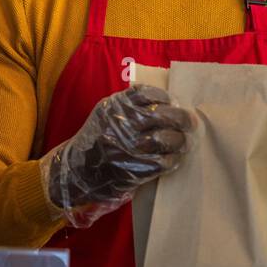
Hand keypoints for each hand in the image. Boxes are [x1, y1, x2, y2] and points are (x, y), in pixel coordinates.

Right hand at [41, 84, 195, 228]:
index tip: (173, 103)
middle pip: (161, 115)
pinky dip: (173, 160)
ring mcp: (125, 149)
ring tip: (182, 142)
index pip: (146, 94)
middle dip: (181, 118)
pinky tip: (173, 158)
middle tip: (190, 123)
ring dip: (179, 140)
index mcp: (111, 108)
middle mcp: (118, 126)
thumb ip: (127, 108)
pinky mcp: (132, 170)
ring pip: (164, 139)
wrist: (76, 172)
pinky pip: (162, 162)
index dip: (165, 98)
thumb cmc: (96, 142)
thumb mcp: (104, 117)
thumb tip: (168, 105)